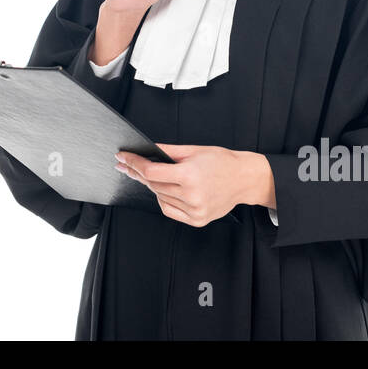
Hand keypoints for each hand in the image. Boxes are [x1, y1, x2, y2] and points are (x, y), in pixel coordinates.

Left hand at [114, 144, 274, 226]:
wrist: (244, 179)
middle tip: (127, 164)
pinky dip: (163, 199)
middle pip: (153, 185)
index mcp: (190, 176)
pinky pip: (169, 210)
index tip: (122, 157)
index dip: (134, 163)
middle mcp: (192, 196)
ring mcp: (195, 211)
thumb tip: (146, 148)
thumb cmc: (222, 162)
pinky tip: (165, 190)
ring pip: (160, 197)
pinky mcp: (197, 220)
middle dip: (139, 173)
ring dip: (152, 186)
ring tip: (150, 175)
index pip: (151, 172)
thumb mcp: (194, 150)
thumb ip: (167, 150)